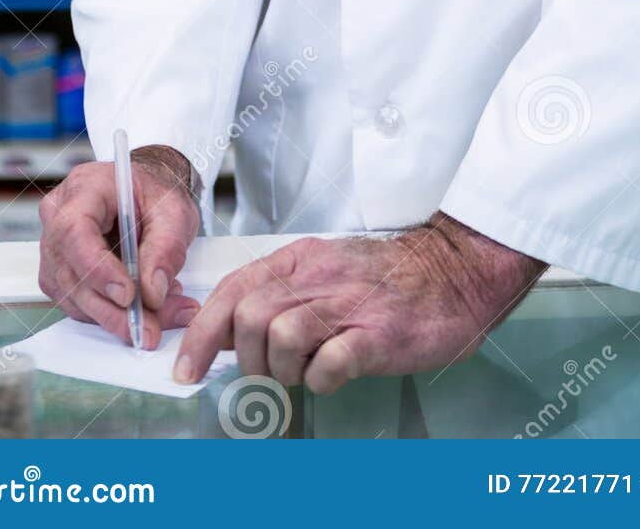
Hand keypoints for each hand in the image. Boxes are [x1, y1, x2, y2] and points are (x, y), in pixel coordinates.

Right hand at [38, 144, 200, 346]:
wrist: (147, 196)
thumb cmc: (155, 194)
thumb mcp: (174, 212)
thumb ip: (166, 249)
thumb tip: (152, 293)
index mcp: (84, 188)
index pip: (75, 230)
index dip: (97, 268)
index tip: (128, 295)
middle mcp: (58, 217)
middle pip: (72, 273)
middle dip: (112, 309)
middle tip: (149, 329)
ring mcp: (54, 249)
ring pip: (74, 297)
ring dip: (116, 317)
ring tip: (159, 318)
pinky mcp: (61, 275)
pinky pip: (79, 305)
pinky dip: (112, 316)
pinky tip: (144, 311)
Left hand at [174, 211, 543, 392]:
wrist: (453, 271)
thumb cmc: (389, 277)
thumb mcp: (326, 270)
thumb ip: (281, 293)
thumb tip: (230, 331)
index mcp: (301, 259)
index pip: (232, 290)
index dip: (201, 334)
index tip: (186, 369)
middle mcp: (318, 277)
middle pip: (249, 316)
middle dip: (246, 358)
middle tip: (267, 374)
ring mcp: (349, 305)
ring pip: (280, 337)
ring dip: (281, 371)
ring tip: (304, 373)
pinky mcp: (378, 335)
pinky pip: (328, 365)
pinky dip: (320, 381)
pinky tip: (335, 375)